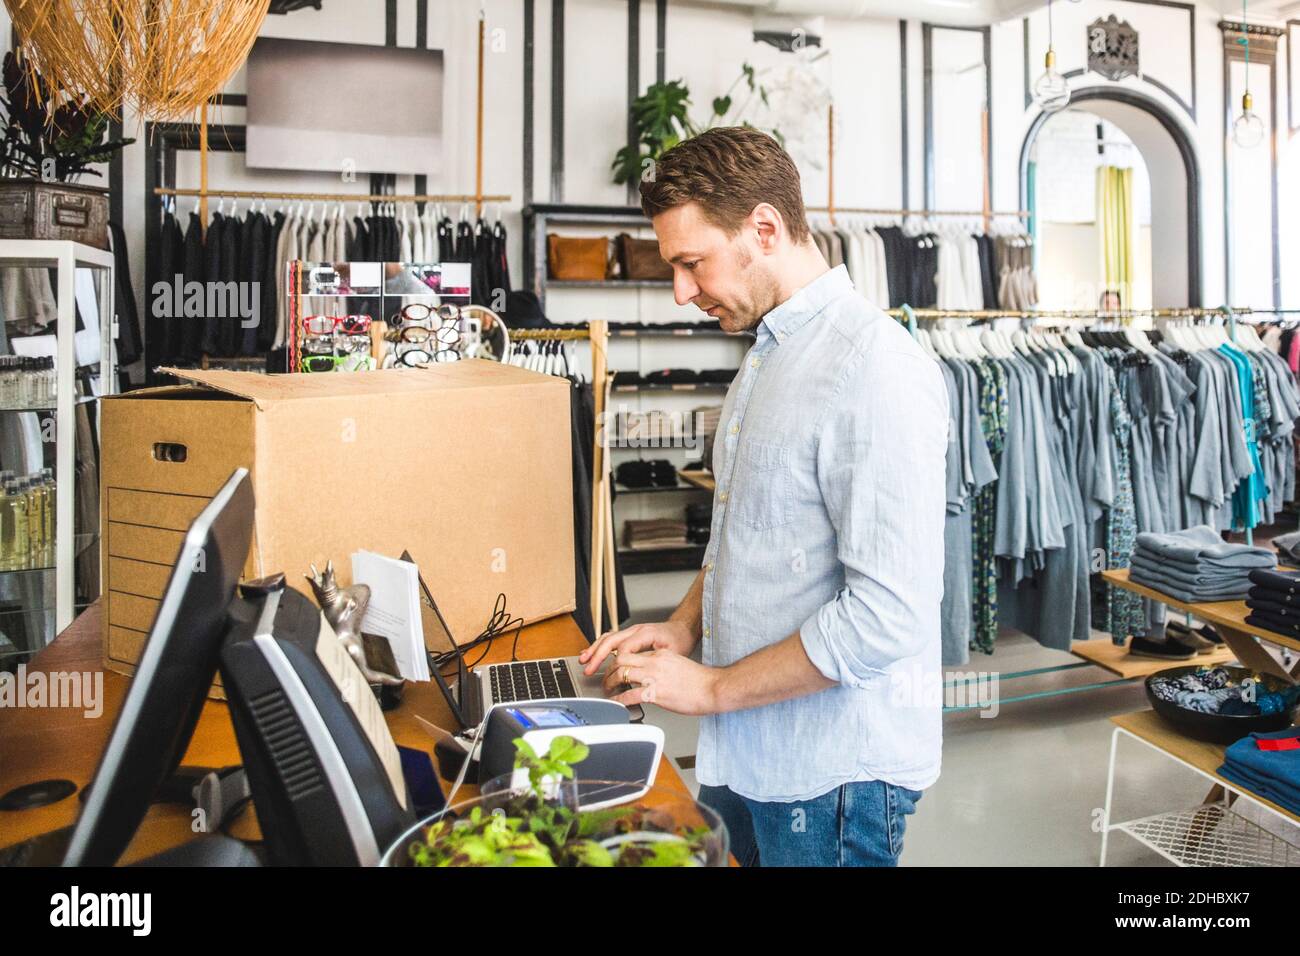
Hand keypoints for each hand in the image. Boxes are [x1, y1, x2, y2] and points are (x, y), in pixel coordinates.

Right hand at [579, 620, 695, 676]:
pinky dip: (599, 646)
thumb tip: (641, 676)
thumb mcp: (671, 653)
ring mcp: (631, 631)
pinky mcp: (629, 635)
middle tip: (588, 669)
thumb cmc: (679, 641)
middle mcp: (636, 630)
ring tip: (583, 660)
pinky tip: (591, 654)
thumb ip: (654, 662)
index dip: (616, 663)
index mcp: (646, 633)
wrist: (683, 629)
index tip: (612, 677)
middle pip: (610, 641)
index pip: (624, 648)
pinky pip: (610, 639)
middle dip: (597, 655)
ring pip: (607, 638)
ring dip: (594, 649)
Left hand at [603, 648, 720, 715]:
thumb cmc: (701, 681)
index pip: (633, 653)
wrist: (713, 688)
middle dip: (610, 669)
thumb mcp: (678, 666)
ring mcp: (654, 677)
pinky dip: (619, 699)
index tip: (617, 668)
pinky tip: (616, 702)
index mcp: (661, 654)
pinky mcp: (656, 692)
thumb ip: (663, 668)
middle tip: (606, 678)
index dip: (621, 662)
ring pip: (621, 673)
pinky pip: (630, 694)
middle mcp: (655, 662)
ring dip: (610, 682)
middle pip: (622, 659)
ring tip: (608, 689)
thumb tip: (652, 677)